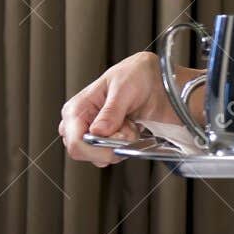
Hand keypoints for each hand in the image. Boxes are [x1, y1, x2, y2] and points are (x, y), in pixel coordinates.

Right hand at [58, 51, 189, 168]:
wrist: (158, 77)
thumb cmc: (136, 75)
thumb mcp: (124, 88)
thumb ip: (112, 111)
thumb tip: (98, 131)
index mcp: (77, 109)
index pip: (75, 143)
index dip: (96, 149)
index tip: (118, 143)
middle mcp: (81, 124)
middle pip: (86, 154)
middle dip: (111, 147)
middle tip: (128, 129)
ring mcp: (94, 134)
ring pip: (101, 158)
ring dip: (121, 146)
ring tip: (131, 124)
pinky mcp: (108, 140)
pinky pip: (113, 155)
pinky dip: (127, 147)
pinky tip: (133, 129)